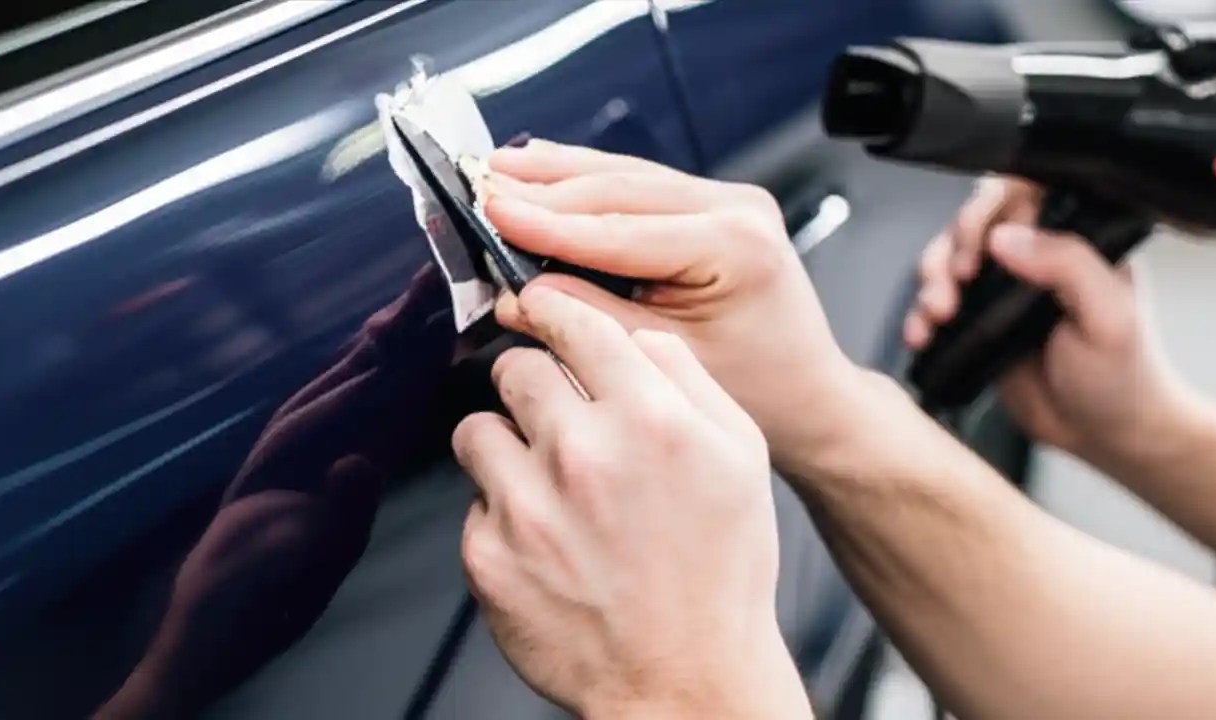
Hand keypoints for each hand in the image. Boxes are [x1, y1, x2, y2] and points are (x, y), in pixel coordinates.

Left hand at [453, 285, 812, 718]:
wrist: (686, 680)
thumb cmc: (720, 572)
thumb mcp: (742, 459)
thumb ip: (688, 380)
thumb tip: (636, 337)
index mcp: (650, 419)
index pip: (575, 323)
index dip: (554, 311)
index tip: (544, 314)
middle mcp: (582, 454)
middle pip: (515, 368)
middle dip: (531, 383)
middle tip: (555, 417)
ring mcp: (527, 506)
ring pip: (476, 427)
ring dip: (504, 443)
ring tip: (544, 480)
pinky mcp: (488, 556)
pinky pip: (473, 501)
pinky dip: (500, 511)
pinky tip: (545, 538)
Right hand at [483, 140, 871, 470]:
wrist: (809, 394)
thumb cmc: (755, 389)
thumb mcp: (661, 358)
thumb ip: (588, 318)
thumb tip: (517, 293)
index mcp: (734, 244)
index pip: (618, 229)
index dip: (546, 221)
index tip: (489, 210)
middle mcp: (737, 209)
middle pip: (619, 189)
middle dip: (544, 187)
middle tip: (480, 184)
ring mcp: (731, 200)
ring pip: (626, 177)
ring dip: (559, 173)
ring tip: (500, 168)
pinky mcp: (718, 207)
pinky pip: (641, 187)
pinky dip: (589, 183)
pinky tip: (546, 173)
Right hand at [905, 176, 1186, 462]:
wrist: (1103, 437)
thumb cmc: (1122, 379)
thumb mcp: (1107, 317)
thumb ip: (1067, 265)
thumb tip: (1007, 237)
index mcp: (1074, 239)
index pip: (1022, 193)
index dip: (988, 211)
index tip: (981, 248)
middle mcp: (1035, 256)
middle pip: (972, 224)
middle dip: (951, 252)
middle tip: (955, 284)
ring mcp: (1002, 289)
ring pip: (946, 260)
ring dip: (930, 284)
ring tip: (937, 316)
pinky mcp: (978, 322)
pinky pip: (935, 304)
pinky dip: (920, 316)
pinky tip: (922, 334)